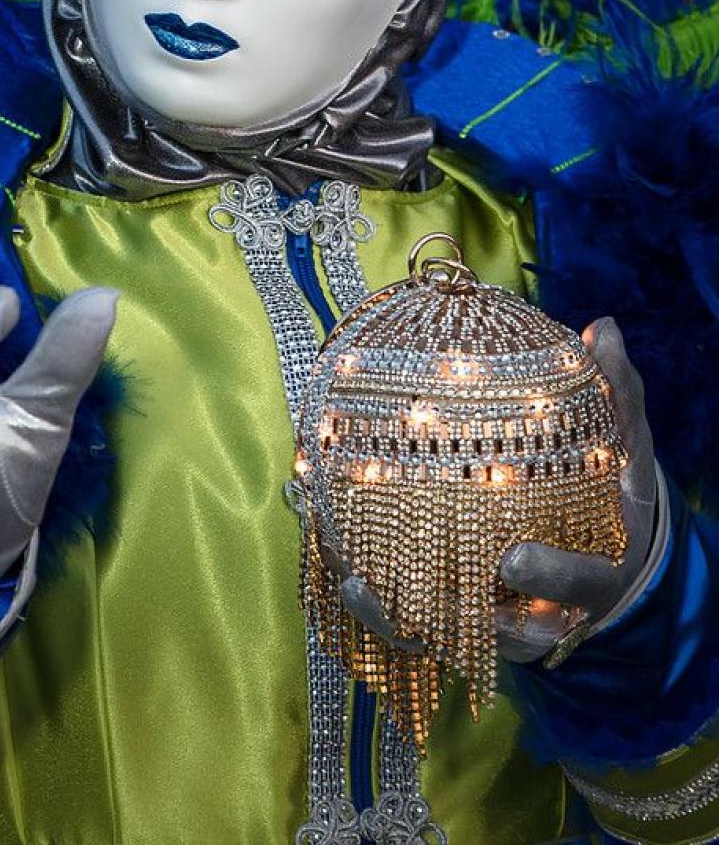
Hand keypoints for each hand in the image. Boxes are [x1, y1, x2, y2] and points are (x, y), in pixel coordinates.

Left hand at [338, 317, 657, 665]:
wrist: (608, 558)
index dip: (549, 577)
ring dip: (399, 617)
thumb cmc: (612, 492)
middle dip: (461, 616)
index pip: (578, 583)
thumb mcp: (626, 447)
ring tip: (354, 583)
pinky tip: (335, 565)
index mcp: (595, 573)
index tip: (514, 556)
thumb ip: (617, 394)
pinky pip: (419, 622)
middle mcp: (549, 613)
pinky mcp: (463, 623)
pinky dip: (379, 604)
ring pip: (450, 635)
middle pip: (506, 632)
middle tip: (411, 586)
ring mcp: (502, 624)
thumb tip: (601, 327)